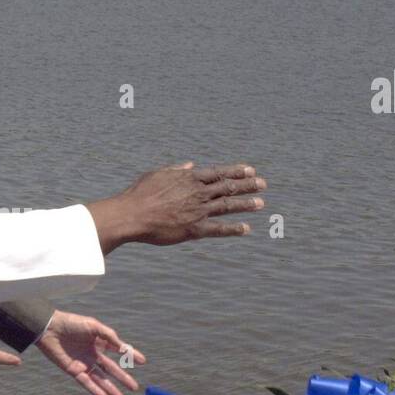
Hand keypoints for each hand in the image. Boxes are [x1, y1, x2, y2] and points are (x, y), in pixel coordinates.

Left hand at [36, 310, 146, 394]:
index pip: (118, 350)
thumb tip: (123, 347)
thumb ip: (109, 336)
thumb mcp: (93, 326)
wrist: (50, 327)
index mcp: (99, 342)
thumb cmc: (71, 323)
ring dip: (110, 389)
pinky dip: (95, 390)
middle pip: (111, 369)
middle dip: (123, 379)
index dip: (130, 355)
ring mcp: (83, 363)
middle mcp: (93, 354)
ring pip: (100, 379)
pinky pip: (86, 382)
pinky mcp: (73, 370)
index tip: (142, 361)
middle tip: (135, 388)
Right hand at [87, 162, 266, 253]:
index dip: (236, 171)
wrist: (132, 215)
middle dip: (247, 185)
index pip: (218, 173)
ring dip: (245, 204)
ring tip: (261, 203)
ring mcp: (197, 211)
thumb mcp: (157, 174)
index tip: (250, 169)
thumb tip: (190, 165)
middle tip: (263, 184)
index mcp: (189, 178)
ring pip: (227, 206)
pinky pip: (218, 229)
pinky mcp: (194, 229)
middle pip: (227, 187)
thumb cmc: (140, 194)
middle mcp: (197, 193)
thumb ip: (177, 170)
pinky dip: (233, 229)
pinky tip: (246, 229)